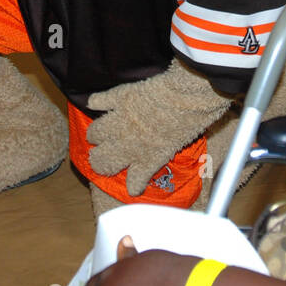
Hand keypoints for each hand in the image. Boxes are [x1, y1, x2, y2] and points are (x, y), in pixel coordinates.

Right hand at [84, 60, 230, 194]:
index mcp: (148, 160)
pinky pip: (98, 102)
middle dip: (99, 162)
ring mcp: (120, 122)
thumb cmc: (191, 122)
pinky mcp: (119, 99)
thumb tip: (161, 150)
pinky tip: (94, 103)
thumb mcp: (179, 145)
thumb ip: (164, 152)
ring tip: (97, 134)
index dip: (132, 185)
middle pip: (101, 161)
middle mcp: (128, 145)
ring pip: (95, 133)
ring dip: (95, 134)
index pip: (133, 181)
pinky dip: (95, 102)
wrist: (186, 98)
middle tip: (100, 158)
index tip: (132, 186)